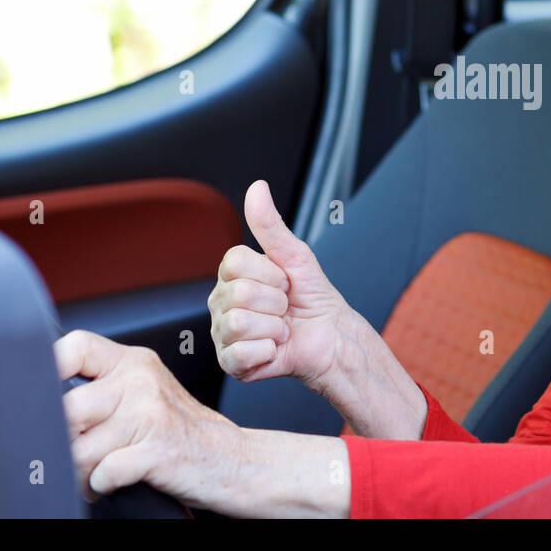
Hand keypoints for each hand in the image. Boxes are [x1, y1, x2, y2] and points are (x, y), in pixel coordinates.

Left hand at [56, 329, 247, 509]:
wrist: (231, 459)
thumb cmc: (180, 430)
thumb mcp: (144, 394)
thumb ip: (103, 388)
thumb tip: (43, 402)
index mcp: (134, 363)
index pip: (76, 347)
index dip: (49, 369)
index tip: (40, 397)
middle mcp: (141, 382)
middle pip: (67, 409)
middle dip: (62, 443)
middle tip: (74, 454)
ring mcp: (151, 415)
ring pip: (79, 449)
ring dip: (79, 473)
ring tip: (94, 472)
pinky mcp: (158, 450)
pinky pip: (102, 472)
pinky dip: (100, 485)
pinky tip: (112, 480)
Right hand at [209, 180, 352, 391]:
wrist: (331, 336)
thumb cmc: (311, 295)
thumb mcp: (294, 255)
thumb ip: (270, 223)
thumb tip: (258, 187)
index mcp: (230, 275)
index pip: (235, 263)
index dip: (271, 273)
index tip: (284, 281)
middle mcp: (219, 303)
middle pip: (241, 294)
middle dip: (277, 301)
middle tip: (285, 308)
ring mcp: (222, 334)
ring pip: (240, 323)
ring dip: (275, 327)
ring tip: (281, 328)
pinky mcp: (231, 363)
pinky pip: (242, 353)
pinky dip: (269, 351)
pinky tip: (274, 349)